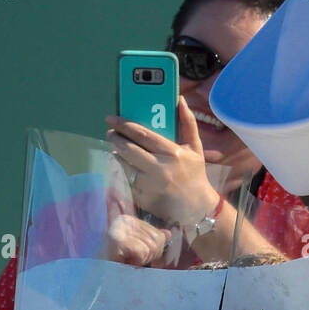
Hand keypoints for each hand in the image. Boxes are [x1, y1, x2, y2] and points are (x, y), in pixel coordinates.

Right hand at [105, 213, 172, 266]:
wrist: (98, 271)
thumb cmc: (117, 260)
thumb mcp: (137, 248)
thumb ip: (151, 240)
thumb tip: (168, 234)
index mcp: (130, 220)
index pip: (159, 236)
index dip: (154, 252)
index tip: (139, 256)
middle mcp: (124, 220)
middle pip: (157, 242)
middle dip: (149, 257)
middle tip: (133, 260)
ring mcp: (119, 228)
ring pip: (150, 248)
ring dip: (141, 260)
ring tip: (128, 260)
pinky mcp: (117, 239)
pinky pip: (142, 252)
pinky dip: (137, 261)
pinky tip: (126, 261)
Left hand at [106, 98, 219, 228]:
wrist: (197, 209)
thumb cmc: (195, 175)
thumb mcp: (195, 149)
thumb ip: (188, 123)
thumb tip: (180, 100)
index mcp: (173, 154)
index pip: (143, 136)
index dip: (125, 126)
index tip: (112, 119)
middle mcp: (160, 170)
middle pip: (129, 150)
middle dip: (116, 139)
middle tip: (110, 133)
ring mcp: (151, 186)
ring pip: (125, 166)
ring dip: (117, 156)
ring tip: (117, 150)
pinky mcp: (144, 199)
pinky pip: (127, 181)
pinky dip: (123, 172)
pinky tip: (125, 167)